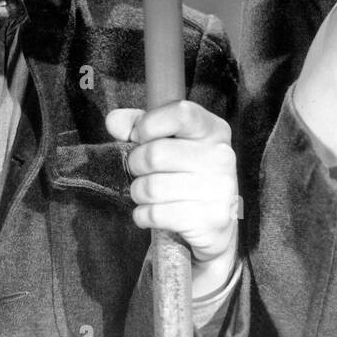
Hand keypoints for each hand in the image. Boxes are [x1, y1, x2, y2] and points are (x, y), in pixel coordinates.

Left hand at [106, 100, 239, 296]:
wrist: (214, 224)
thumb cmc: (185, 174)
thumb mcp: (167, 141)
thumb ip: (138, 124)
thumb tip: (114, 122)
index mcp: (213, 129)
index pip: (180, 112)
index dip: (149, 124)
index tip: (142, 136)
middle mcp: (221, 156)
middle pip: (155, 154)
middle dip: (136, 164)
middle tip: (142, 171)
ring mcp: (219, 189)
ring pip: (151, 188)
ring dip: (138, 192)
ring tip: (148, 193)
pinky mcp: (210, 219)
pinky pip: (155, 214)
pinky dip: (143, 215)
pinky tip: (152, 212)